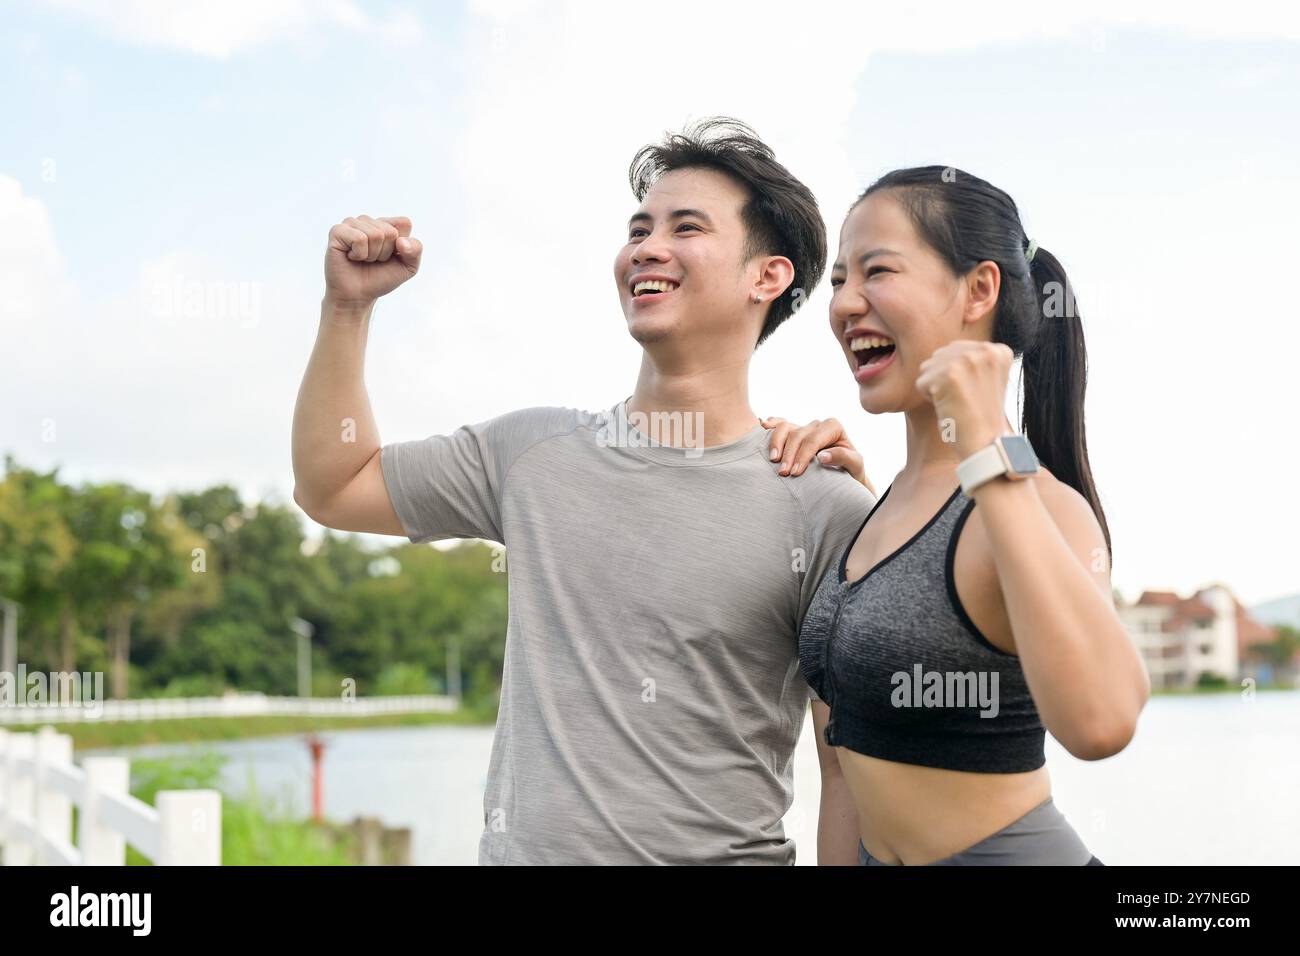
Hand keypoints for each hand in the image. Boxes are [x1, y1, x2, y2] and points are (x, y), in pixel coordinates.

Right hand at [324, 215, 422, 309]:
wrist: (358, 296)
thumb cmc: (380, 279)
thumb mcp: (408, 267)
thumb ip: (415, 250)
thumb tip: (401, 241)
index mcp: (386, 224)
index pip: (404, 223)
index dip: (402, 246)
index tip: (391, 257)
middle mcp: (369, 221)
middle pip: (390, 231)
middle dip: (385, 253)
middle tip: (373, 261)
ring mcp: (352, 223)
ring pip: (375, 234)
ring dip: (372, 255)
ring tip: (363, 259)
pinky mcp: (338, 231)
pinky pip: (359, 238)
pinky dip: (360, 254)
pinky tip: (352, 257)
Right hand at [761, 416, 874, 493]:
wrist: (845, 476)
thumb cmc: (851, 471)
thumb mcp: (855, 465)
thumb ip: (842, 457)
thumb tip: (822, 456)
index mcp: (833, 427)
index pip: (813, 439)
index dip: (802, 456)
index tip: (796, 473)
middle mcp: (818, 425)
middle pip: (797, 435)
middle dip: (788, 454)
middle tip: (783, 473)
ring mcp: (804, 428)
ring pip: (785, 428)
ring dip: (776, 443)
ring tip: (772, 459)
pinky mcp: (794, 434)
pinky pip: (781, 425)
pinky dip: (772, 425)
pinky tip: (763, 426)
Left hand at [914, 341, 1013, 457]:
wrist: (986, 443)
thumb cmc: (980, 416)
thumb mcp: (985, 378)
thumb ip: (970, 360)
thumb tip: (939, 352)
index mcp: (998, 350)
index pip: (955, 350)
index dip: (957, 375)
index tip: (975, 393)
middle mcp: (986, 350)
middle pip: (939, 356)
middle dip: (943, 380)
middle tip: (964, 399)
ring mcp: (968, 360)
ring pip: (928, 368)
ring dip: (935, 388)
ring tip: (957, 402)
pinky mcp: (950, 374)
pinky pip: (921, 382)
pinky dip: (929, 398)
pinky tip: (949, 407)